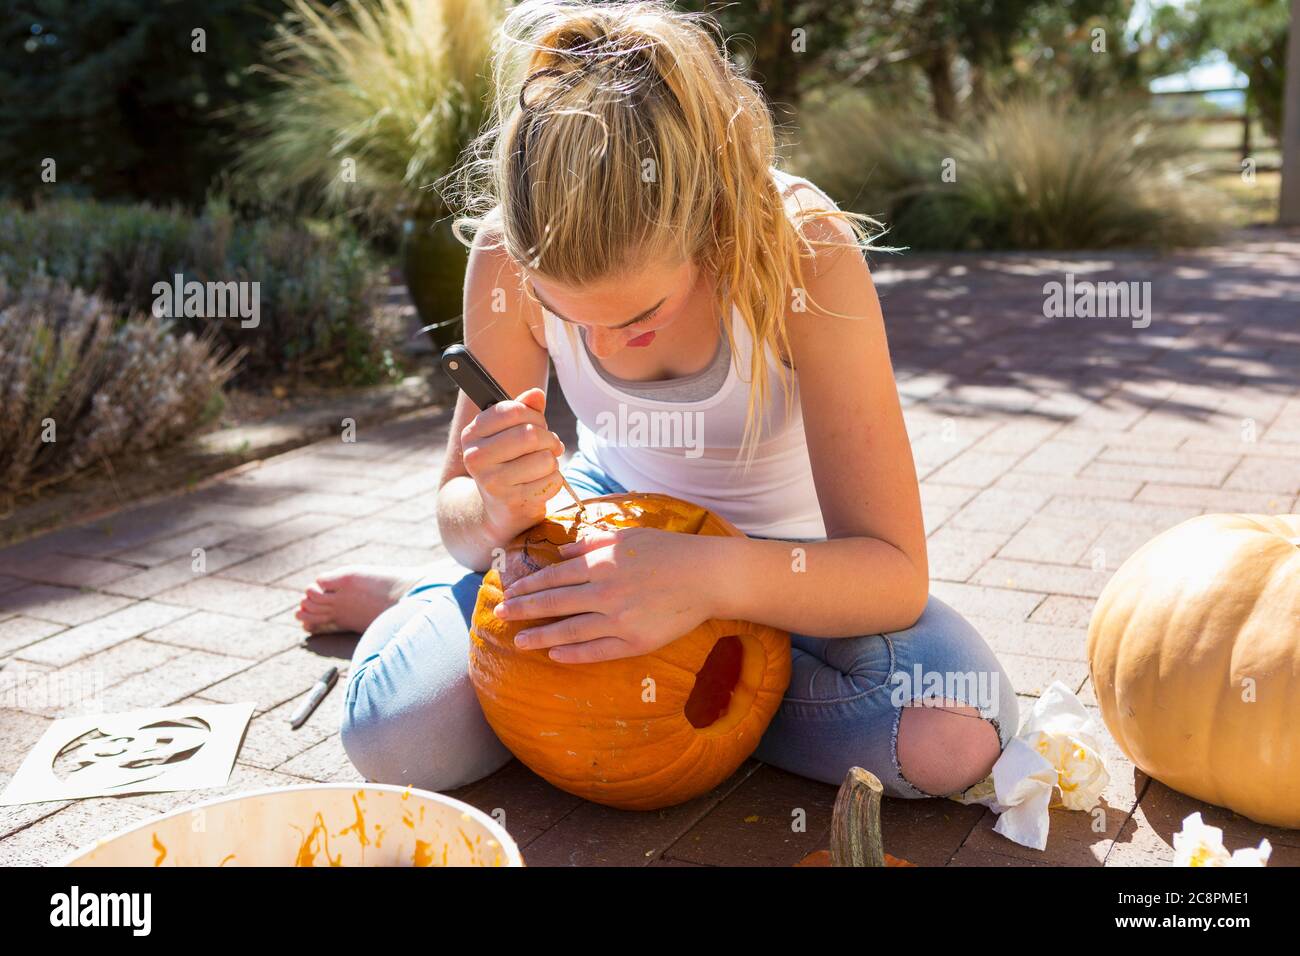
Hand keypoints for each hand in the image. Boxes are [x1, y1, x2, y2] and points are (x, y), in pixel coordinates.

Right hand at [460, 387, 567, 539]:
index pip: (513, 410)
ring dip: (553, 461)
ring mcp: (493, 482)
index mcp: (472, 434)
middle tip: (551, 445)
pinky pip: (552, 481)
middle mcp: (476, 457)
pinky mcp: (513, 502)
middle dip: (549, 438)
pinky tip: (541, 483)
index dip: (535, 415)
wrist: (498, 509)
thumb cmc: (508, 462)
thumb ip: (523, 411)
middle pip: (531, 434)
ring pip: (545, 459)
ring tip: (544, 465)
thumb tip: (536, 394)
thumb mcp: (508, 433)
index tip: (538, 424)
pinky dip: (554, 480)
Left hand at [492, 526, 724, 662]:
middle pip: (554, 603)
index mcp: (602, 565)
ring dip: (540, 635)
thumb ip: (592, 544)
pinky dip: (573, 653)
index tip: (510, 590)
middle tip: (501, 614)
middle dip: (524, 609)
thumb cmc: (668, 551)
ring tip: (519, 641)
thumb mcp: (628, 536)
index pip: (554, 577)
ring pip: (569, 630)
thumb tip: (561, 552)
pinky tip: (555, 654)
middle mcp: (605, 592)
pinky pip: (597, 651)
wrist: (707, 576)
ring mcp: (619, 620)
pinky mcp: (635, 641)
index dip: (529, 585)